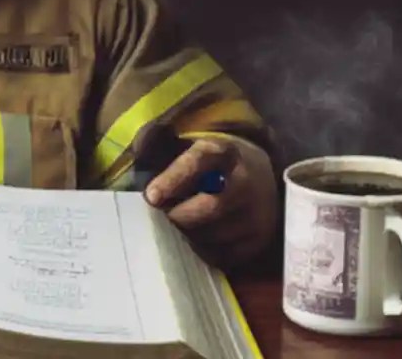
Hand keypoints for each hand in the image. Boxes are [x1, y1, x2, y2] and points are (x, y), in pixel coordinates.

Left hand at [143, 136, 277, 266]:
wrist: (259, 176)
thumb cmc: (212, 164)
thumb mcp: (193, 147)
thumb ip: (164, 153)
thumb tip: (142, 171)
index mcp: (224, 152)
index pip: (198, 163)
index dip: (173, 180)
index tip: (152, 197)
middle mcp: (247, 182)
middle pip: (210, 207)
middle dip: (180, 215)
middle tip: (165, 215)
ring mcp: (258, 213)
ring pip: (213, 234)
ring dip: (189, 233)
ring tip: (182, 224)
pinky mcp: (259, 240)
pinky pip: (221, 255)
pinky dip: (203, 249)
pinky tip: (198, 236)